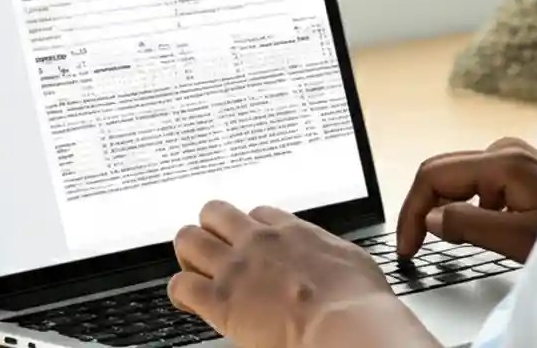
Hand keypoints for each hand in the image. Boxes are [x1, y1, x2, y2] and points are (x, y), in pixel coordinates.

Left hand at [170, 201, 439, 347]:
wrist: (344, 324)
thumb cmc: (357, 301)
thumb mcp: (351, 259)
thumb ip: (330, 253)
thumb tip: (335, 261)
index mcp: (291, 232)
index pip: (258, 213)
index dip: (251, 226)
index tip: (251, 239)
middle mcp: (258, 243)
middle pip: (215, 213)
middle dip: (211, 228)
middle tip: (214, 247)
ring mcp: (235, 269)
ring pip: (188, 239)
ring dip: (189, 253)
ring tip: (195, 268)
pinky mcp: (220, 301)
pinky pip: (181, 285)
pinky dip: (180, 292)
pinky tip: (188, 301)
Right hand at [396, 137, 536, 261]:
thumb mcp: (519, 239)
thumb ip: (470, 226)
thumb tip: (432, 218)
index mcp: (502, 161)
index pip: (434, 175)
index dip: (412, 211)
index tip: (408, 247)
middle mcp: (504, 149)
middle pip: (442, 171)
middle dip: (423, 208)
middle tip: (415, 247)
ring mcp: (512, 155)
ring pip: (458, 177)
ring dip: (446, 208)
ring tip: (446, 241)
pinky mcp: (518, 167)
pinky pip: (477, 182)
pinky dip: (466, 205)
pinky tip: (478, 228)